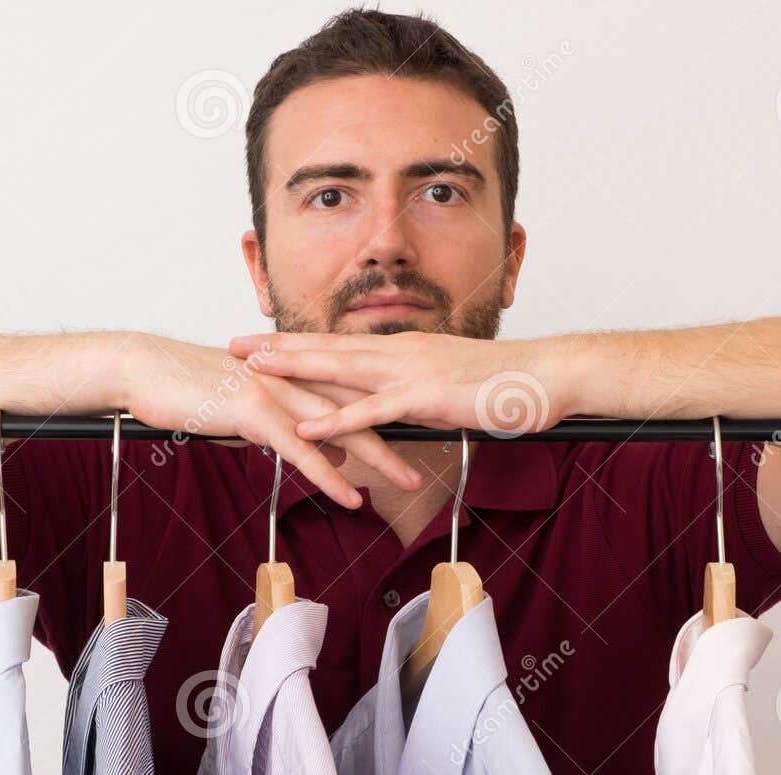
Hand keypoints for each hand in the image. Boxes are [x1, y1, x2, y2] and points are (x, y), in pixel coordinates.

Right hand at [112, 333, 421, 506]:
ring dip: (379, 459)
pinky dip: (330, 477)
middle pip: (362, 407)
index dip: (394, 407)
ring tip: (411, 483)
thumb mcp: (249, 407)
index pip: (356, 390)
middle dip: (404, 432)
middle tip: (441, 452)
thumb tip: (319, 448)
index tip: (430, 423)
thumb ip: (288, 424)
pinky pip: (301, 451)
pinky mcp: (253, 414)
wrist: (145, 370)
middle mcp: (295, 378)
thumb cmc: (191, 388)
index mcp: (297, 372)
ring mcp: (277, 393)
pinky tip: (351, 498)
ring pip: (340, 429)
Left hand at [225, 331, 569, 440]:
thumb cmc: (506, 385)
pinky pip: (372, 411)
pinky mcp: (425, 396)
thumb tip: (397, 408)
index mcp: (404, 348)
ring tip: (252, 371)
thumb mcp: (449, 387)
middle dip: (277, 346)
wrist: (545, 376)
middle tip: (234, 344)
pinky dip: (337, 421)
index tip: (261, 340)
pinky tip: (307, 429)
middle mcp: (400, 351)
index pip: (340, 342)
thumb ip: (417, 394)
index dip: (297, 340)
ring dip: (294, 370)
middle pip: (327, 347)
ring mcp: (411, 371)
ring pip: (340, 370)